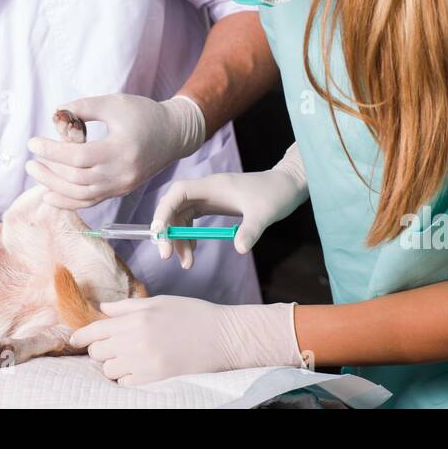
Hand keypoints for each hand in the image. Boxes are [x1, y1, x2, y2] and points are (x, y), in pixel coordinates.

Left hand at [25, 94, 205, 209]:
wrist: (174, 134)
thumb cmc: (144, 114)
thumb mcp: (114, 103)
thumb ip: (84, 107)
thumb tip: (56, 113)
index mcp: (121, 149)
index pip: (78, 157)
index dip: (52, 151)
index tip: (33, 143)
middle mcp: (122, 173)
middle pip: (77, 179)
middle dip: (49, 171)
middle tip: (30, 161)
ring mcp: (122, 185)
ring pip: (82, 194)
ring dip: (55, 188)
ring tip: (36, 175)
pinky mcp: (121, 190)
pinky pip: (92, 201)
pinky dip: (69, 202)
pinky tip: (50, 197)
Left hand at [71, 295, 302, 385]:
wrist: (222, 337)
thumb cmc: (192, 315)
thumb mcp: (159, 302)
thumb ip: (127, 306)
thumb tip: (102, 308)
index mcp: (136, 319)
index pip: (95, 330)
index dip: (81, 335)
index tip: (75, 339)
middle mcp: (136, 342)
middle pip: (98, 352)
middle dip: (100, 348)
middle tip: (113, 344)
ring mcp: (145, 364)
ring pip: (109, 370)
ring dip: (113, 364)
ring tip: (128, 356)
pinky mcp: (155, 380)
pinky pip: (126, 384)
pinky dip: (127, 377)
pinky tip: (138, 368)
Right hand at [151, 143, 308, 267]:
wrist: (288, 186)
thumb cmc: (276, 194)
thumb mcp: (264, 214)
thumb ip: (250, 231)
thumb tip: (239, 249)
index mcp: (213, 186)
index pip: (178, 193)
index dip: (163, 211)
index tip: (159, 234)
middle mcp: (206, 189)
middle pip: (174, 206)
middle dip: (168, 230)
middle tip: (167, 256)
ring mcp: (209, 197)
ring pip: (182, 216)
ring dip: (178, 238)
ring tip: (186, 263)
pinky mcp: (214, 204)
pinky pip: (192, 219)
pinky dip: (188, 235)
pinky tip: (192, 251)